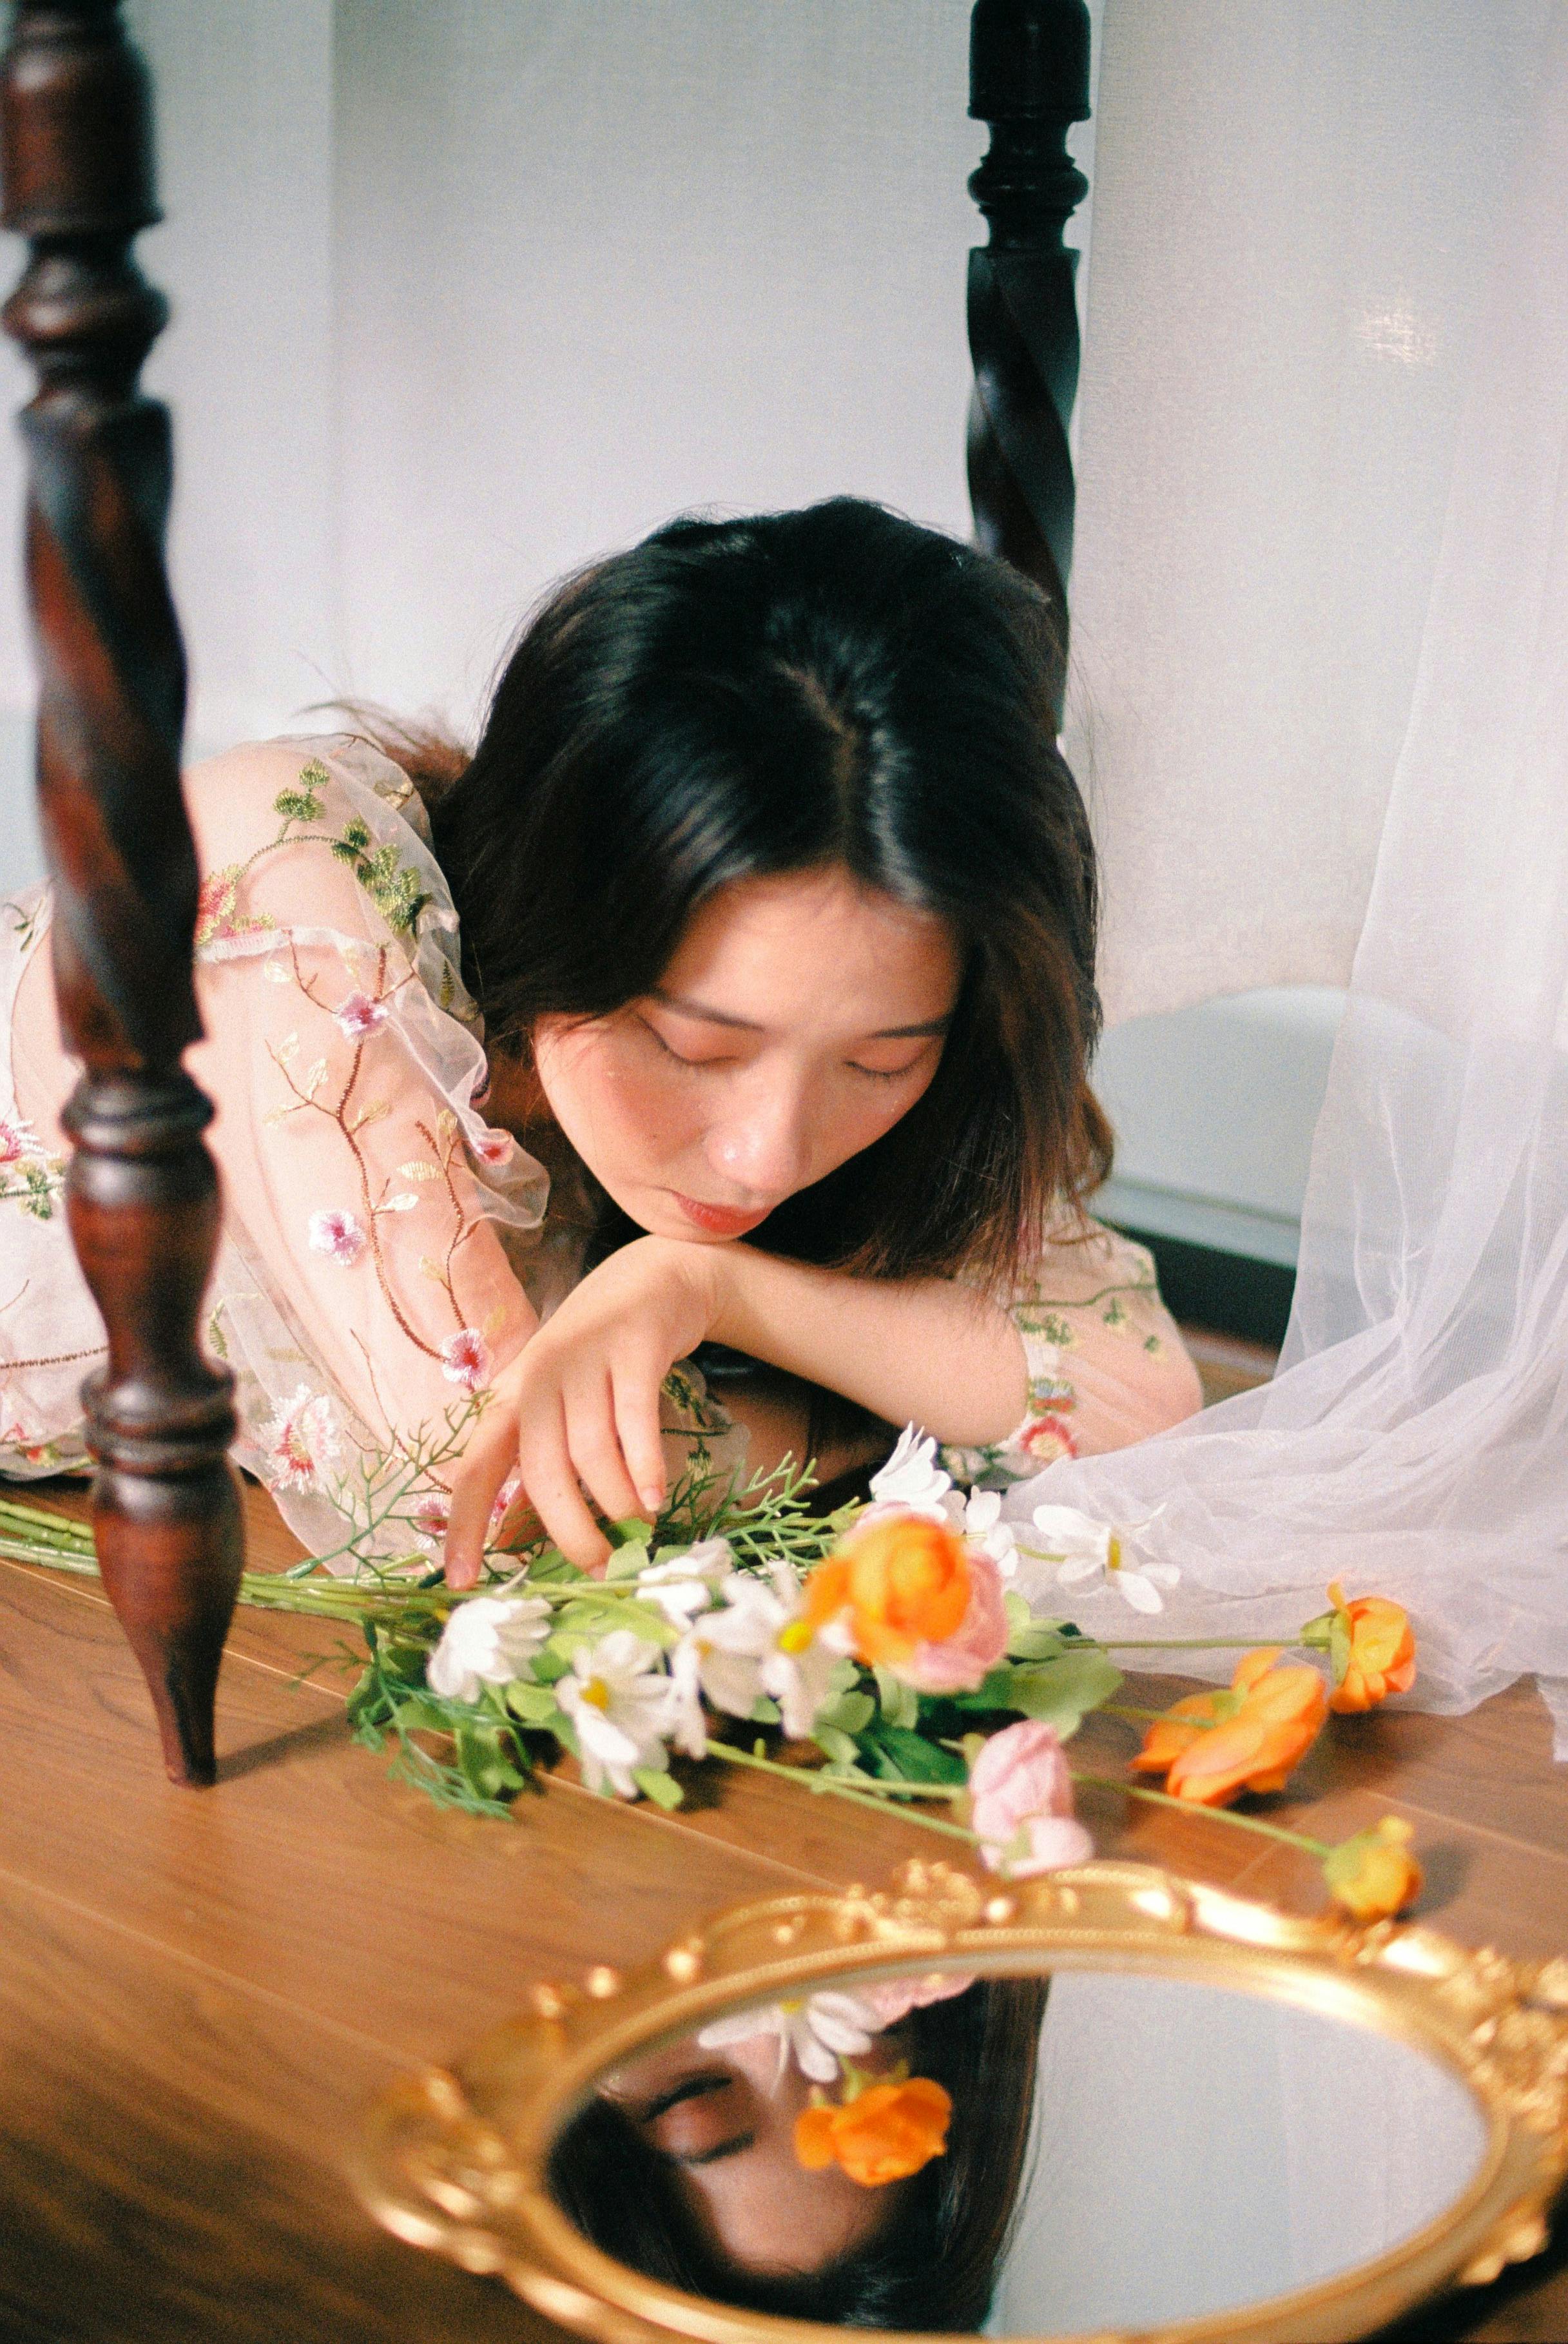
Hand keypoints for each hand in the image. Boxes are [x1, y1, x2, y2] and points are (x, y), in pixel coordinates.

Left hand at [443, 1235, 721, 1583]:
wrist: (650, 1281)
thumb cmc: (593, 1363)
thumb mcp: (554, 1413)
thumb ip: (534, 1474)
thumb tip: (512, 1544)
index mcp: (508, 1402)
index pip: (473, 1471)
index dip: (464, 1527)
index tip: (462, 1583)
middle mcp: (537, 1379)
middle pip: (541, 1469)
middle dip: (569, 1531)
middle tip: (597, 1569)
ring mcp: (584, 1360)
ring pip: (591, 1451)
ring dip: (616, 1503)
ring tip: (637, 1530)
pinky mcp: (633, 1348)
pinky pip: (636, 1419)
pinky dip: (646, 1465)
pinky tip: (655, 1497)